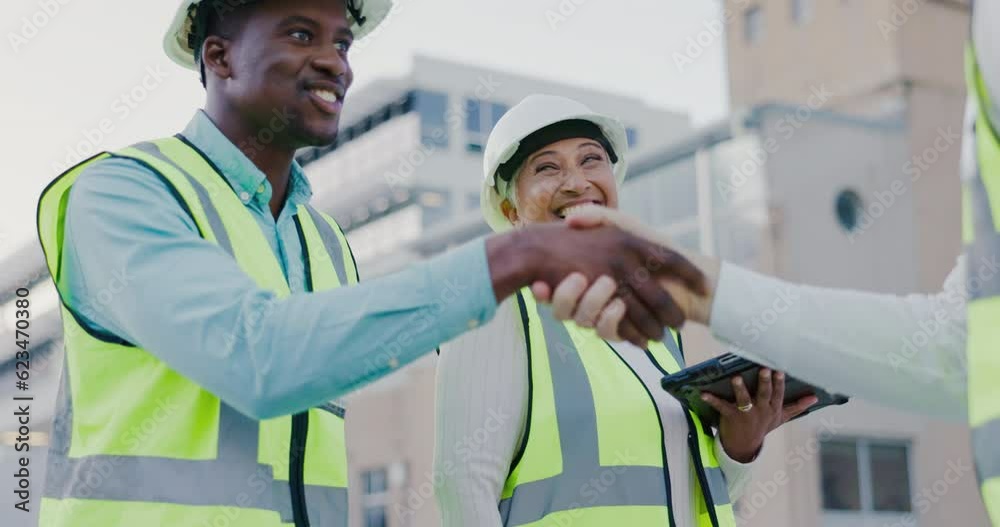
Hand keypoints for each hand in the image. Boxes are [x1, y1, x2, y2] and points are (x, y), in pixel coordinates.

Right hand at [488, 221, 706, 347]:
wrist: (534, 248)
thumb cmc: (571, 233)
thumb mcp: (598, 220)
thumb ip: (618, 222)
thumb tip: (655, 245)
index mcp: (630, 240)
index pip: (670, 258)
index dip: (690, 273)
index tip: (706, 285)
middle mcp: (625, 262)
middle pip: (661, 295)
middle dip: (674, 313)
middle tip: (682, 323)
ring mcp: (611, 285)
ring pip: (642, 316)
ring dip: (654, 328)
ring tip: (663, 334)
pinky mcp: (595, 306)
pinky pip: (620, 326)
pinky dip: (632, 336)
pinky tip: (642, 341)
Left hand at [701, 369, 818, 462]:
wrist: (744, 446)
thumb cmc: (763, 426)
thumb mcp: (781, 417)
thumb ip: (797, 406)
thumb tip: (816, 397)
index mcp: (773, 409)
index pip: (778, 394)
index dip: (779, 383)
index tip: (779, 371)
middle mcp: (762, 411)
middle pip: (764, 395)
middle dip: (765, 383)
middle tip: (764, 369)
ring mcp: (747, 415)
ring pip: (745, 400)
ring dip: (740, 389)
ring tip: (736, 378)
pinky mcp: (731, 417)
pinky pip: (722, 406)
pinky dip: (712, 399)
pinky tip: (704, 392)